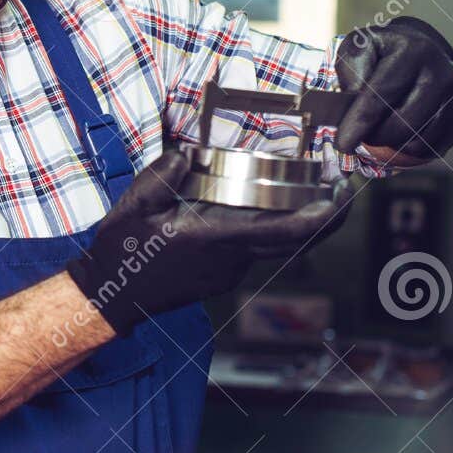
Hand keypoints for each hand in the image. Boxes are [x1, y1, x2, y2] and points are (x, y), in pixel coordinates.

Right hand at [66, 148, 353, 336]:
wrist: (110, 297)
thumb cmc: (121, 254)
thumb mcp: (132, 207)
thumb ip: (161, 178)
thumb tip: (186, 155)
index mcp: (215, 241)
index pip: (285, 233)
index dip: (321, 216)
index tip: (341, 194)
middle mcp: (231, 260)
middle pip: (296, 243)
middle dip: (328, 216)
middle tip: (342, 182)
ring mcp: (230, 271)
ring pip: (279, 245)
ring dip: (302, 220)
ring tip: (315, 184)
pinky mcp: (224, 273)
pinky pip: (259, 247)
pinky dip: (275, 226)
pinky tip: (270, 202)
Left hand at [334, 17, 452, 160]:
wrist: (420, 50)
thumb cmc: (385, 53)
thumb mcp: (360, 47)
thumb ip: (349, 68)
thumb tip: (352, 96)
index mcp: (413, 52)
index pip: (379, 99)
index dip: (356, 126)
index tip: (342, 143)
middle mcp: (442, 72)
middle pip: (401, 126)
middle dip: (373, 136)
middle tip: (361, 132)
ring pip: (418, 142)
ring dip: (392, 144)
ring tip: (383, 127)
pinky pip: (434, 148)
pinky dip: (412, 148)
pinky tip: (403, 130)